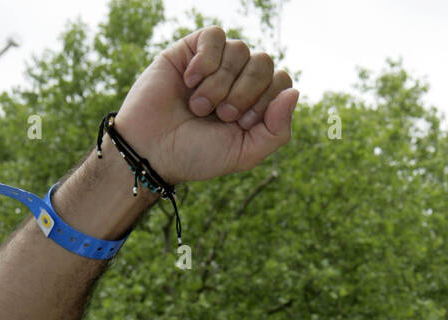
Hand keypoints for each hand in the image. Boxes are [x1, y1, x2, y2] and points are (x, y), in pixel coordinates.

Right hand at [113, 26, 297, 185]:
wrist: (153, 149)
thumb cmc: (197, 154)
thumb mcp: (244, 153)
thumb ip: (276, 130)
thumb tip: (295, 92)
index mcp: (256, 102)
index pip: (282, 82)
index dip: (265, 102)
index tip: (241, 124)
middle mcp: (240, 79)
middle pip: (264, 63)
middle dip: (244, 93)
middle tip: (222, 116)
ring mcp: (217, 62)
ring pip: (240, 50)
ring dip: (220, 84)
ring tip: (199, 107)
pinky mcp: (193, 49)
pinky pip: (216, 37)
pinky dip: (206, 62)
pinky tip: (189, 82)